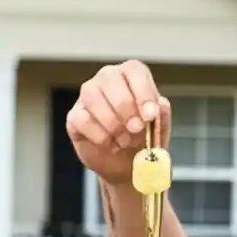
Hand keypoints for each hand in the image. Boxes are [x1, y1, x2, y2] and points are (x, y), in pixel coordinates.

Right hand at [65, 60, 171, 185]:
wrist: (126, 165)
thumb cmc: (142, 140)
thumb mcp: (159, 129)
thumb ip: (162, 115)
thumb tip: (159, 104)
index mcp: (131, 76)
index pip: (134, 71)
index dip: (143, 92)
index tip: (150, 115)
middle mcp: (107, 79)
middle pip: (111, 80)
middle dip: (126, 108)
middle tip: (136, 129)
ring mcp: (88, 96)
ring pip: (93, 96)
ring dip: (112, 122)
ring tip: (125, 140)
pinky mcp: (74, 116)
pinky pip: (82, 119)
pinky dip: (100, 136)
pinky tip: (111, 144)